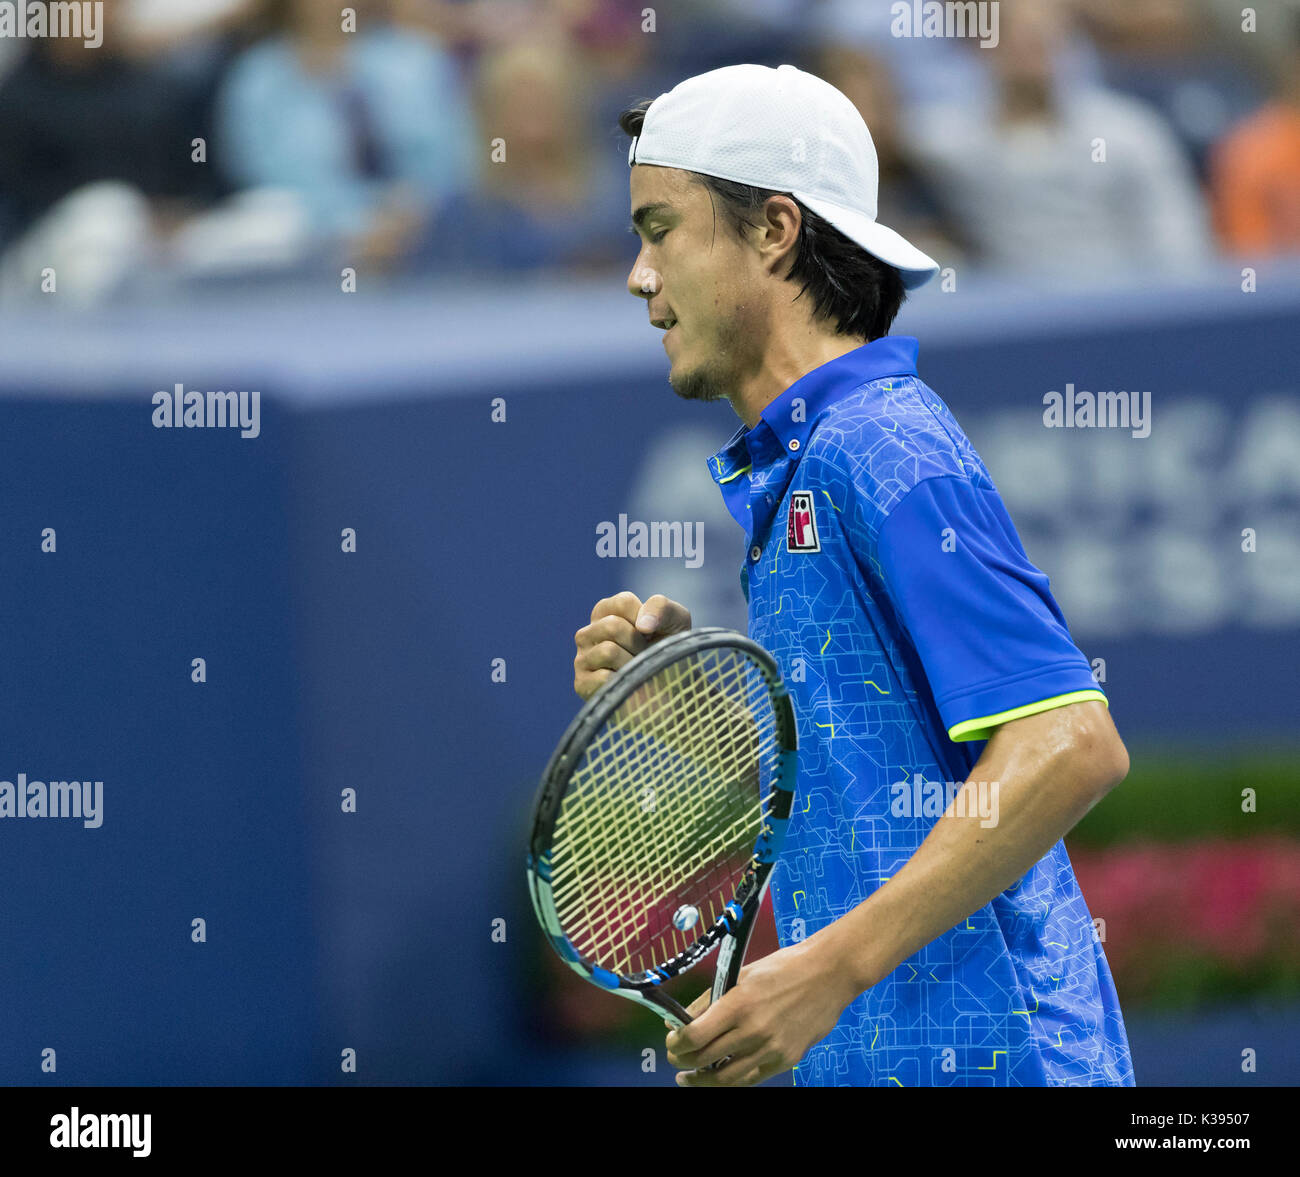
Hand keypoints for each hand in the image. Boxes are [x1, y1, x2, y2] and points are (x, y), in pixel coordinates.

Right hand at [573, 591, 689, 700]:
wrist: (673, 688)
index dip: (645, 618)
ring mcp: (582, 658)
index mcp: (605, 611)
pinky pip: (604, 677)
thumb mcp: (675, 620)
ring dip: (633, 664)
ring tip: (636, 669)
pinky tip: (627, 685)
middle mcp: (588, 632)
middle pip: (612, 626)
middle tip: (644, 654)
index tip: (651, 632)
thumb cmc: (669, 649)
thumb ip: (661, 607)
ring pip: (608, 651)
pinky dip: (625, 682)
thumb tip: (643, 626)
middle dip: (638, 643)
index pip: (623, 602)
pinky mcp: (582, 683)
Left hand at [663, 937, 856, 1086]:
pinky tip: (721, 1075)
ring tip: (691, 1078)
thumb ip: (709, 999)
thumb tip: (680, 1022)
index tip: (671, 1043)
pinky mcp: (786, 1059)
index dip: (676, 1045)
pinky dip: (731, 1080)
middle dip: (683, 1063)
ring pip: (725, 1078)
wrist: (829, 973)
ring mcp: (771, 1048)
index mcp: (738, 1003)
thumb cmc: (784, 967)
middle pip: (704, 1059)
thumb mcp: (741, 974)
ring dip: (703, 1080)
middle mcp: (753, 1030)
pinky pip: (751, 1078)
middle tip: (676, 1060)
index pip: (694, 1035)